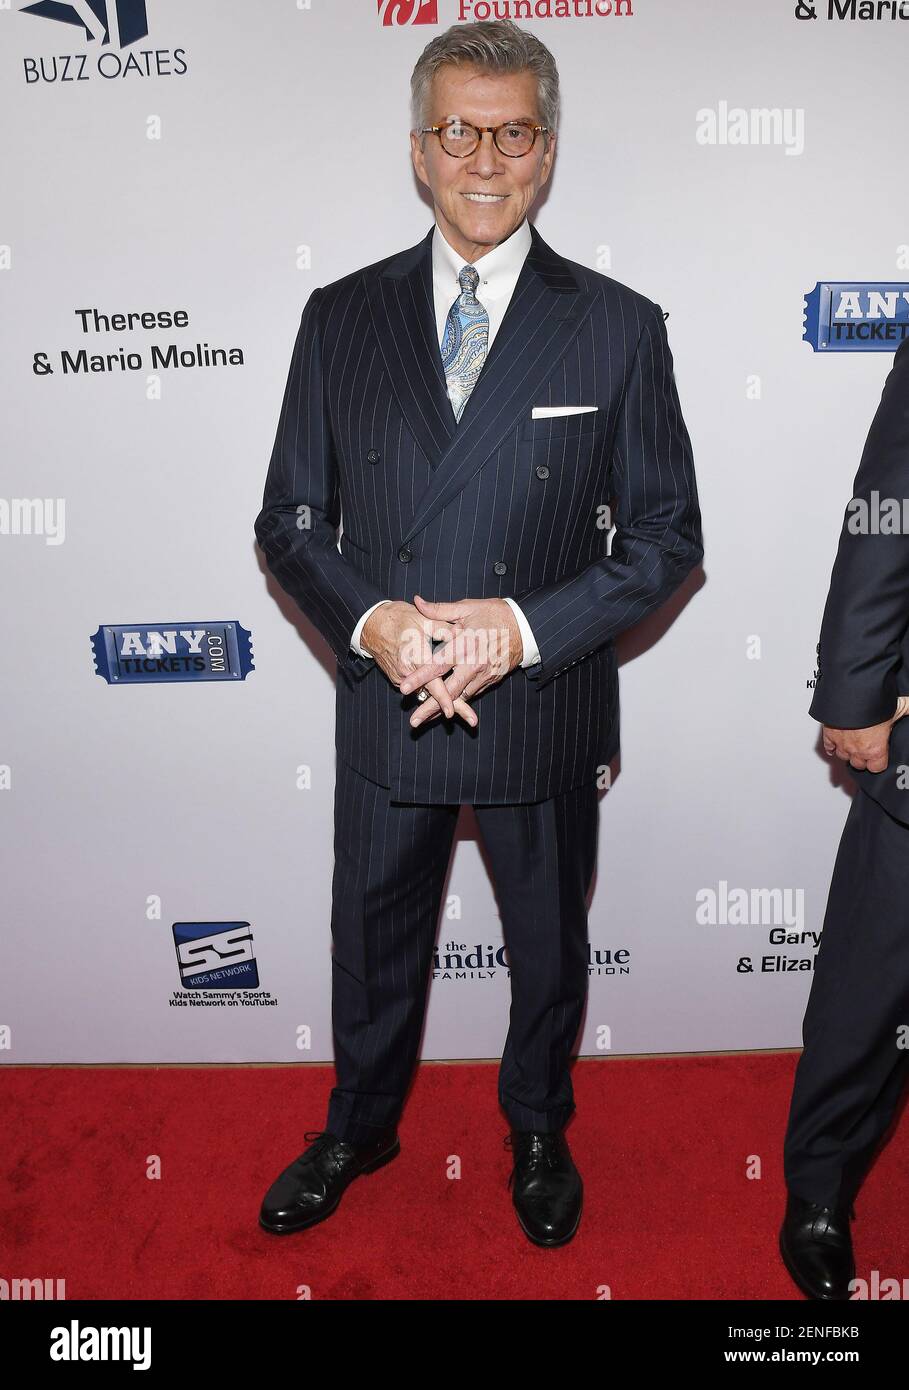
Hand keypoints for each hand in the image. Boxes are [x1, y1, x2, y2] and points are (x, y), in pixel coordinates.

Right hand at [361, 600, 476, 726]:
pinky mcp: (398, 679)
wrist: (372, 624)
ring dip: (442, 702)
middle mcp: (406, 673)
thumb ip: (445, 628)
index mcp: (415, 657)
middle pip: (431, 695)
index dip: (443, 698)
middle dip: (452, 708)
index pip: (431, 683)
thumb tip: (463, 632)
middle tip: (472, 720)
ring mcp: (401, 678)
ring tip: (463, 711)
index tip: (452, 712)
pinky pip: (418, 689)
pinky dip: (430, 693)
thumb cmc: (398, 618)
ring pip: (425, 693)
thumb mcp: (423, 620)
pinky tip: (447, 700)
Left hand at [399, 594, 523, 728]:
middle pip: (449, 691)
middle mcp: (474, 664)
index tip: (404, 687)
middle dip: (430, 707)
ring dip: (442, 710)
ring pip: (460, 698)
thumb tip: (417, 602)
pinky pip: (471, 694)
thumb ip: (439, 610)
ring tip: (424, 719)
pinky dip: (458, 703)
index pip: (437, 665)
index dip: (420, 678)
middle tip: (413, 721)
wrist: (525, 627)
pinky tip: (444, 710)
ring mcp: (483, 675)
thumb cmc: (494, 614)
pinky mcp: (490, 680)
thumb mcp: (467, 608)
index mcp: (465, 645)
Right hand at [822, 696, 908, 771]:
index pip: (876, 767)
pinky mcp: (829, 734)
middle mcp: (857, 749)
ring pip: (843, 756)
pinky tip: (835, 746)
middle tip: (867, 749)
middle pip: (858, 764)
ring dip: (849, 752)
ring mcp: (841, 742)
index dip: (879, 763)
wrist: (850, 693)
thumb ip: (908, 710)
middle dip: (863, 758)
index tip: (880, 756)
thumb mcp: (899, 707)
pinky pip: (828, 747)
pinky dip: (831, 747)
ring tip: (854, 746)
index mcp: (874, 749)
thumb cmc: (874, 703)